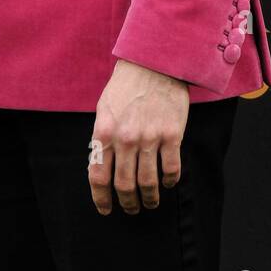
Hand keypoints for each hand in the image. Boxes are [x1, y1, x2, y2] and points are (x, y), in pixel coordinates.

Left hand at [88, 59, 189, 214]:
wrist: (154, 62)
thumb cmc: (127, 85)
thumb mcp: (105, 108)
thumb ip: (103, 138)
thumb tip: (101, 167)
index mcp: (105, 131)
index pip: (98, 176)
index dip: (101, 199)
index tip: (105, 209)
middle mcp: (125, 138)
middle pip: (124, 185)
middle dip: (127, 203)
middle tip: (131, 208)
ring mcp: (150, 137)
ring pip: (148, 182)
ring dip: (149, 198)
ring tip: (150, 202)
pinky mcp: (171, 134)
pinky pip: (171, 170)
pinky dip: (169, 182)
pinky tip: (168, 183)